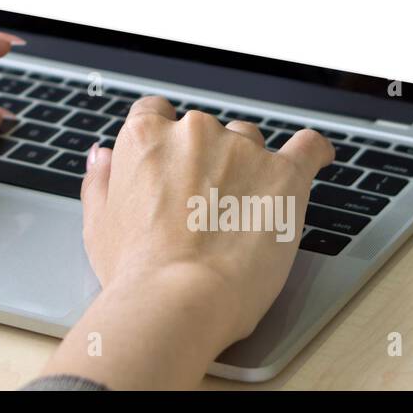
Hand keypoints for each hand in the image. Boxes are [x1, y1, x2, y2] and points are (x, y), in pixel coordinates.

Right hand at [40, 98, 333, 388]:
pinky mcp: (284, 175)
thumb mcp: (99, 224)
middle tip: (205, 206)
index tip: (172, 161)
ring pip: (250, 142)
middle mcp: (193, 132)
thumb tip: (102, 157)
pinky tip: (314, 157)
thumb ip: (100, 181)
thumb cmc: (136, 271)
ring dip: (249, 166)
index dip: (164, 139)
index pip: (155, 113)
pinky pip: (308, 147)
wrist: (179, 299)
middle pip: (206, 130)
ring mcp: (241, 150)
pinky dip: (313, 151)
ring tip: (246, 211)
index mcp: (145, 138)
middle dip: (207, 160)